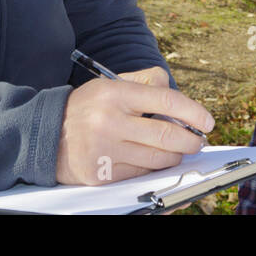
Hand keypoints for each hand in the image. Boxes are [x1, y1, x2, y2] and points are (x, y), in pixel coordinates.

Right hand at [55, 66, 215, 184]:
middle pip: (167, 135)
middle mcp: (110, 121)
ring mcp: (106, 150)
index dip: (193, 112)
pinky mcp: (102, 174)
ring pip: (158, 158)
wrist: (47, 134)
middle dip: (191, 140)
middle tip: (198, 141)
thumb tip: (178, 95)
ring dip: (176, 155)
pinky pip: (141, 172)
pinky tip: (155, 160)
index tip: (207, 121)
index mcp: (115, 94)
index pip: (166, 101)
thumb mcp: (111, 84)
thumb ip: (145, 82)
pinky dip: (154, 167)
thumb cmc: (88, 107)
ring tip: (179, 150)